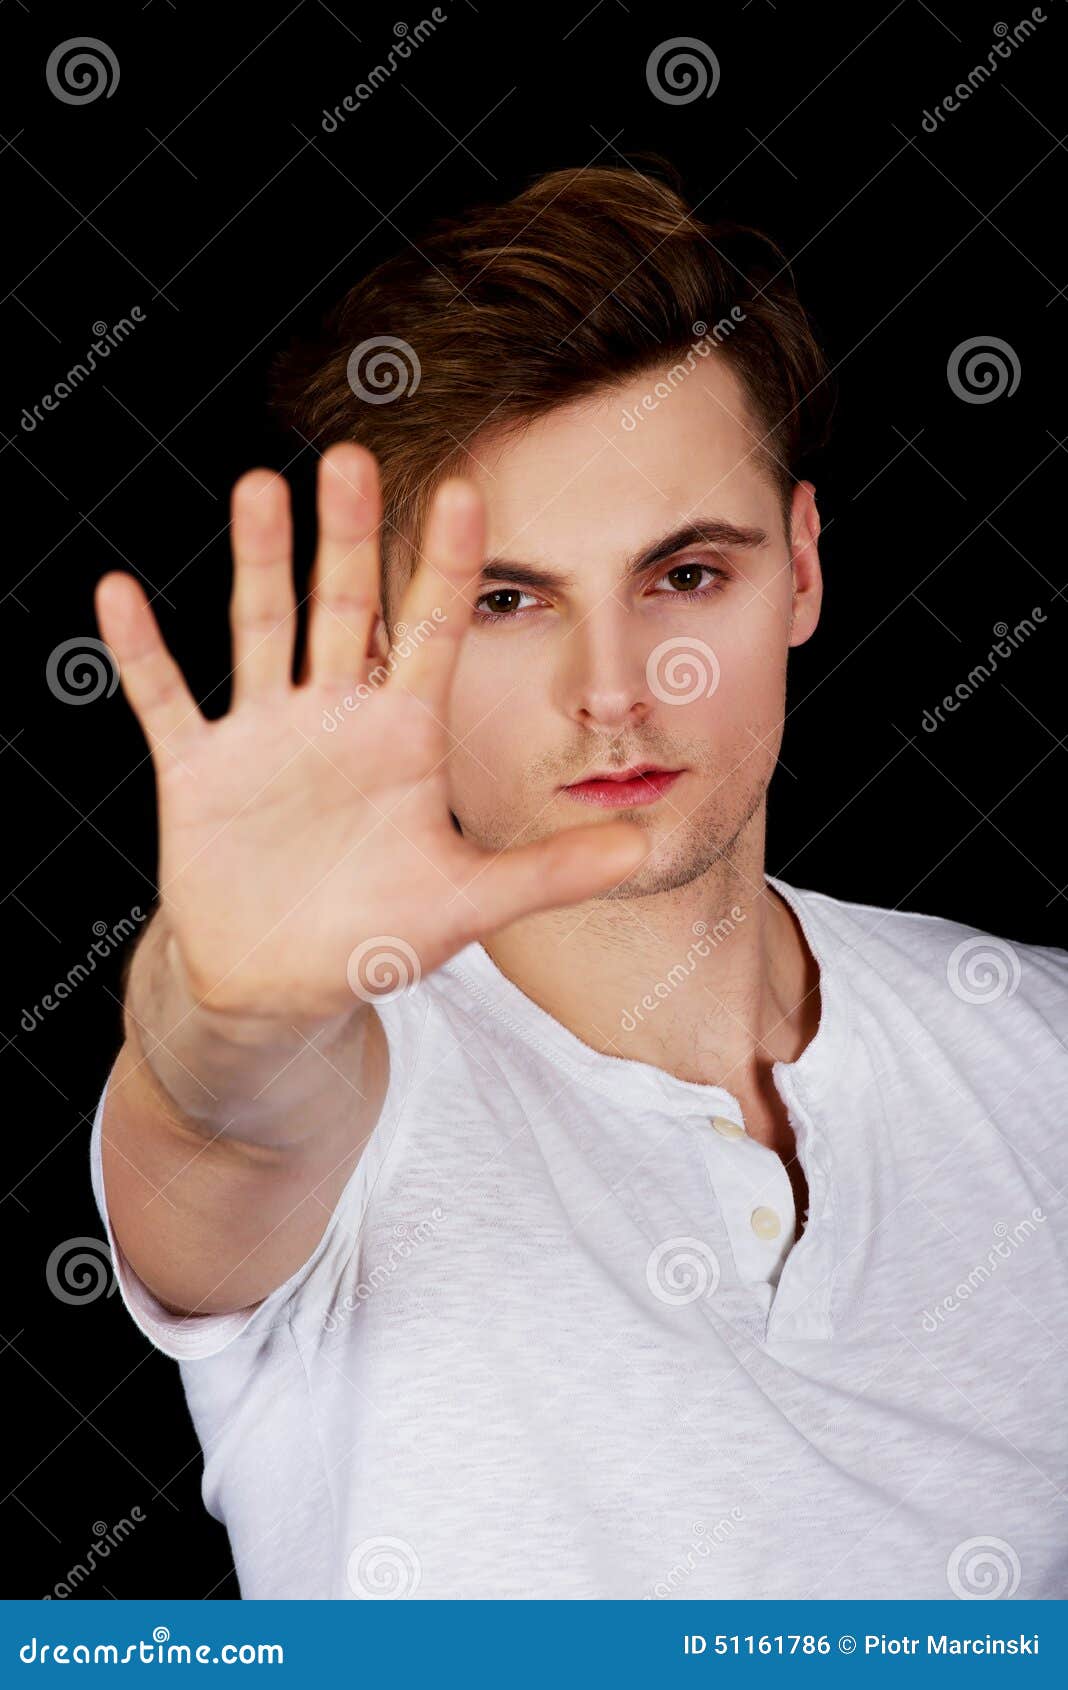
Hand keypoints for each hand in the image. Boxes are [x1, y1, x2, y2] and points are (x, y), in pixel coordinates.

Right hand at [94, 444, 648, 1024]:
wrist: (281, 983)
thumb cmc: (376, 934)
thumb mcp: (466, 905)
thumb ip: (547, 873)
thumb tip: (644, 852)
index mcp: (404, 738)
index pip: (432, 634)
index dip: (448, 568)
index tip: (467, 491)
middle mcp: (336, 718)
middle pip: (344, 608)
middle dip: (349, 538)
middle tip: (352, 456)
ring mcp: (265, 737)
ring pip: (262, 630)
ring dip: (259, 564)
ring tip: (259, 487)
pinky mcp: (200, 771)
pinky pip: (167, 702)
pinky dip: (143, 653)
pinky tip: (119, 593)